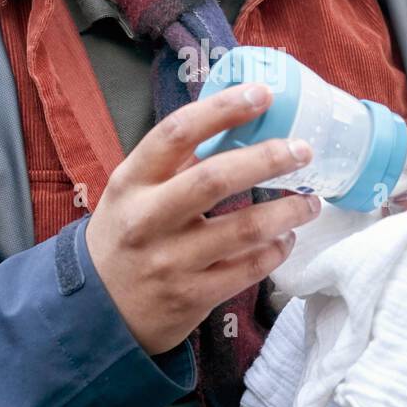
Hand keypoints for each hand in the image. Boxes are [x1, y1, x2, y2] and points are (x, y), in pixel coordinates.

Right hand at [84, 83, 322, 355]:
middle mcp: (148, 219)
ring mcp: (171, 261)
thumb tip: (237, 122)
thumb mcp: (131, 192)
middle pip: (215, 179)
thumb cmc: (125, 236)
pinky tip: (285, 238)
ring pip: (244, 229)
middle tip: (303, 150)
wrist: (96, 311)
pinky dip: (276, 250)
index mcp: (131, 182)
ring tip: (310, 202)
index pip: (176, 133)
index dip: (223, 109)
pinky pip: (249, 270)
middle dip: (268, 159)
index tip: (262, 94)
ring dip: (287, 212)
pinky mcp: (192, 297)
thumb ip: (173, 164)